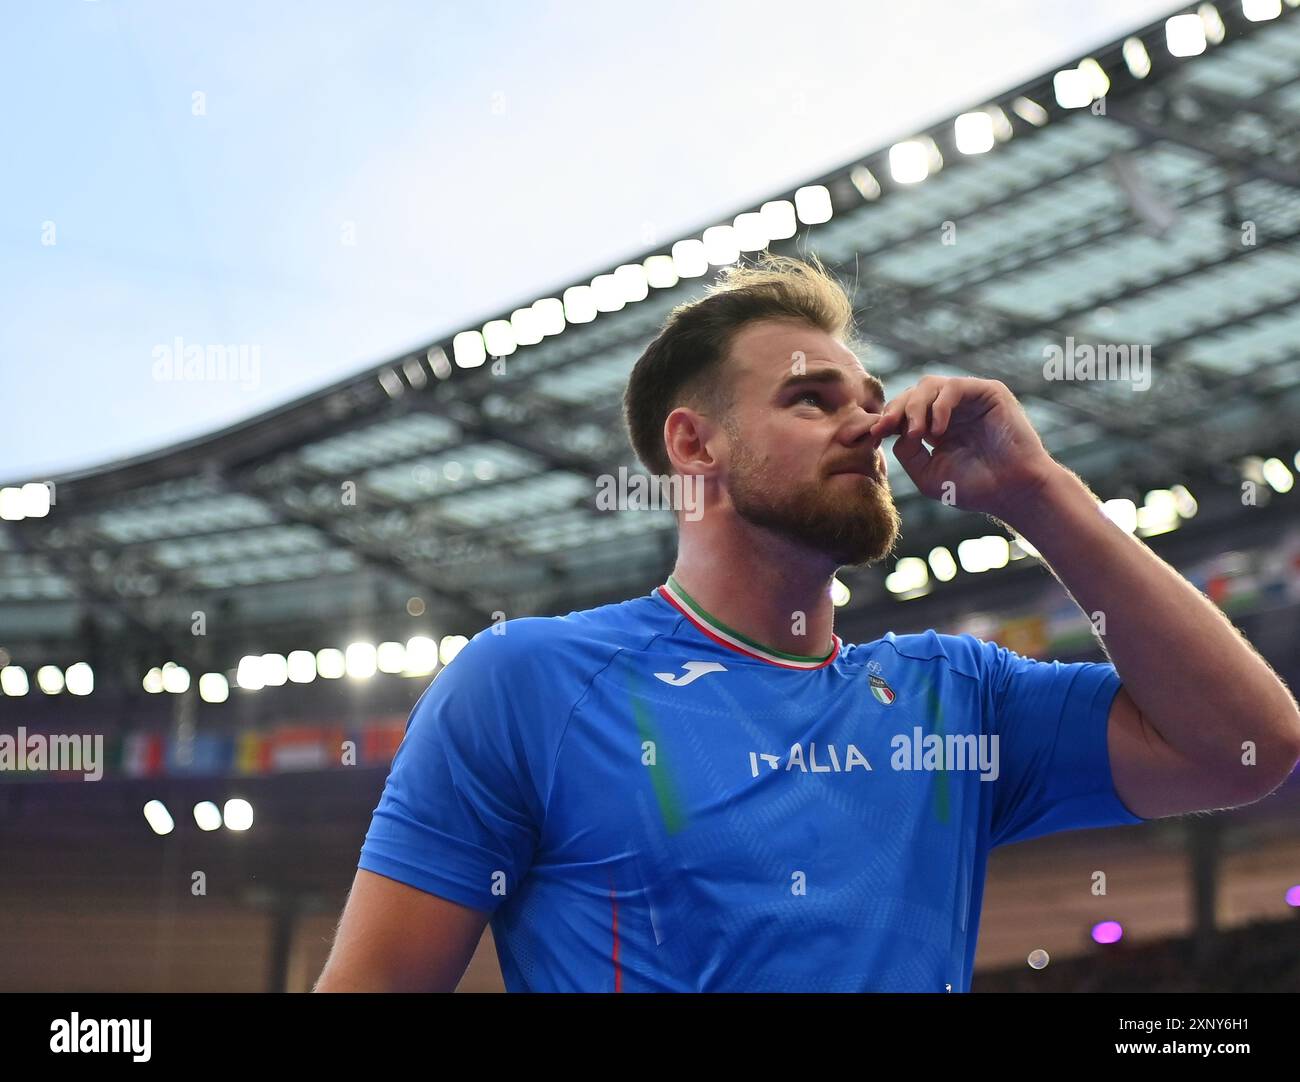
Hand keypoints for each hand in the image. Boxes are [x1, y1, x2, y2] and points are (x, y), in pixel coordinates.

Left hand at [869, 375, 1060, 521]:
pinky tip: (937, 431)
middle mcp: (950, 410)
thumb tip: (894, 432)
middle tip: (884, 429)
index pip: (902, 413)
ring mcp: (969, 399)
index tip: (869, 434)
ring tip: (917, 434)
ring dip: (914, 407)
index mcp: (935, 428)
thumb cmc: (974, 488)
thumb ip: (906, 452)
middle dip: (894, 411)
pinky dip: (939, 406)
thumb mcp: (928, 475)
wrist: (1013, 491)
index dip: (884, 420)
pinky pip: (953, 387)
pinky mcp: (987, 392)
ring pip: (928, 385)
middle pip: (911, 395)